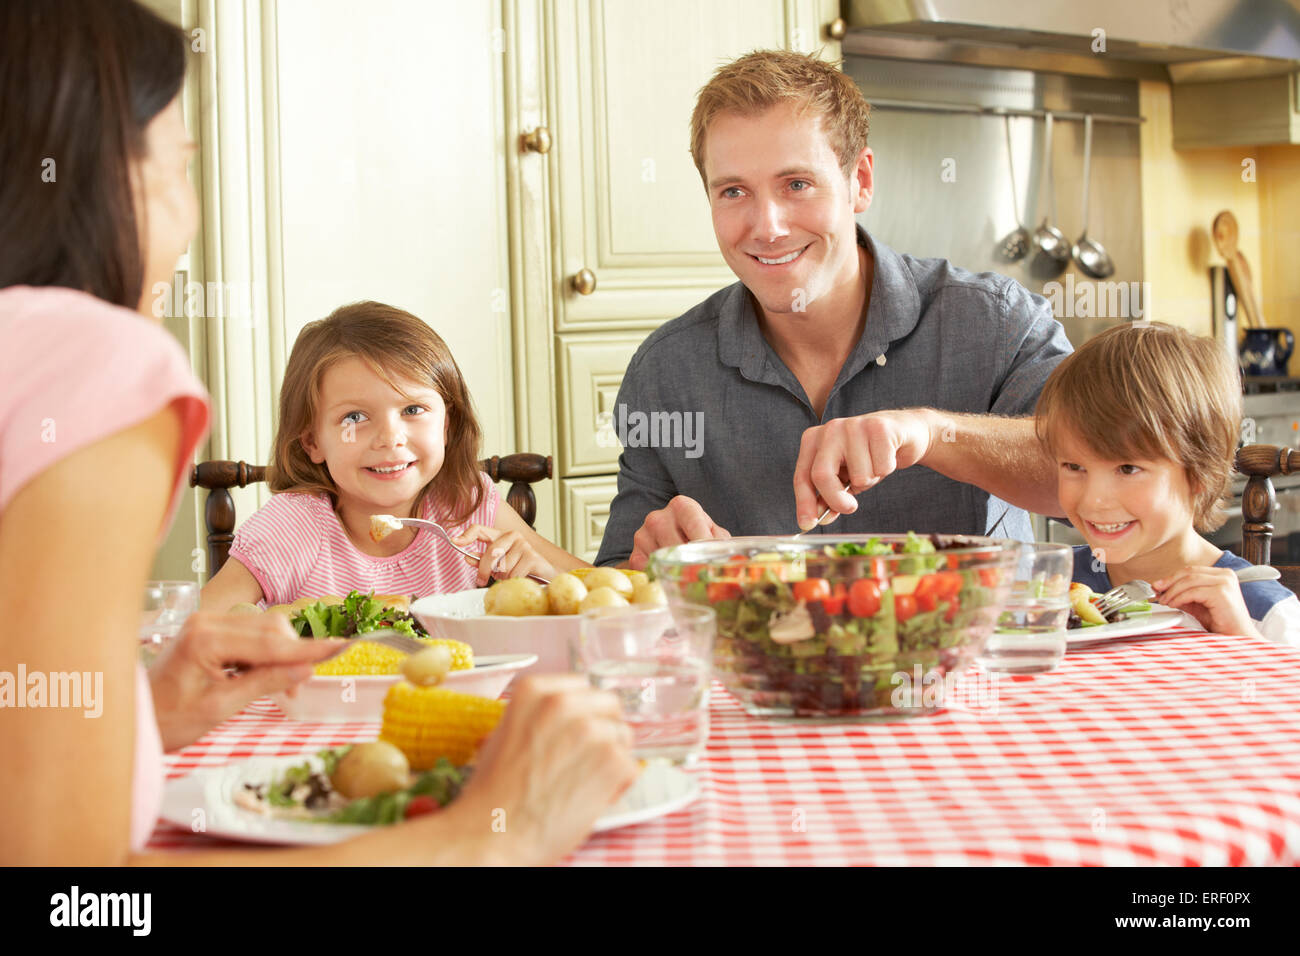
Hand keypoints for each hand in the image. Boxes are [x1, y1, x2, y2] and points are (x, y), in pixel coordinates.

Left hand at [148, 611, 344, 750]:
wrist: (132, 718)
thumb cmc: (168, 720)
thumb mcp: (219, 708)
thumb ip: (264, 684)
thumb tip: (306, 671)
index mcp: (206, 639)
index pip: (271, 642)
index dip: (308, 648)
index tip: (341, 647)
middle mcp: (206, 621)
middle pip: (271, 627)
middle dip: (293, 654)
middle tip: (297, 690)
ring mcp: (206, 623)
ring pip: (264, 628)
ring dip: (280, 654)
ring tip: (281, 686)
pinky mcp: (208, 630)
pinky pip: (250, 633)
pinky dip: (265, 652)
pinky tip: (262, 674)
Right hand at [448, 674, 638, 864]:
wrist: (493, 833)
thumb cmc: (493, 794)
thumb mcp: (502, 736)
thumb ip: (536, 717)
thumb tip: (562, 720)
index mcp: (534, 691)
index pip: (583, 687)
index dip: (583, 713)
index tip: (577, 731)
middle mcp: (564, 703)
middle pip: (609, 706)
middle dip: (602, 731)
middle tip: (585, 759)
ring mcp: (591, 731)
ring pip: (623, 737)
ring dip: (610, 759)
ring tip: (583, 782)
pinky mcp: (611, 762)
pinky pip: (631, 767)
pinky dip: (617, 786)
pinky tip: (592, 797)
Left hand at [452, 524, 558, 585]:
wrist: (547, 575)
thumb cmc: (522, 569)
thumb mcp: (499, 565)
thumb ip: (483, 560)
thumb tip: (467, 556)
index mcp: (501, 536)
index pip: (479, 529)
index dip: (466, 535)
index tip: (455, 542)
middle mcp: (513, 536)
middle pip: (489, 553)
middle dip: (484, 570)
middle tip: (481, 580)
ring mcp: (523, 545)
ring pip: (501, 567)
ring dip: (504, 578)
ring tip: (513, 575)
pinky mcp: (532, 556)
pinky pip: (513, 574)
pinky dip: (514, 581)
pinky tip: (521, 578)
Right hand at [629, 495, 729, 570]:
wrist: (671, 534)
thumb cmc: (697, 533)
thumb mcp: (713, 532)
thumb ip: (721, 542)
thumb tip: (733, 560)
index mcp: (682, 506)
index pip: (695, 527)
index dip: (706, 546)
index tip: (713, 561)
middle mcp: (658, 517)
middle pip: (678, 548)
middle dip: (693, 563)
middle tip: (704, 575)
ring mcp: (643, 535)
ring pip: (663, 561)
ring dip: (677, 572)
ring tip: (689, 577)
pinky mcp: (635, 554)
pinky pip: (649, 571)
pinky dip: (662, 578)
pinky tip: (672, 578)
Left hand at [792, 410, 934, 530]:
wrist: (903, 432)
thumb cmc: (869, 456)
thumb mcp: (845, 478)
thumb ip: (829, 496)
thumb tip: (819, 518)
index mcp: (814, 440)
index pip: (802, 476)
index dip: (804, 504)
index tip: (807, 525)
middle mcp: (830, 429)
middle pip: (822, 475)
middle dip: (836, 500)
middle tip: (850, 507)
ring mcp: (853, 425)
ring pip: (859, 476)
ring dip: (871, 479)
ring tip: (874, 465)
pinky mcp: (879, 427)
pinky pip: (882, 467)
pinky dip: (887, 469)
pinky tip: (888, 455)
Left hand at [1153, 567, 1261, 637]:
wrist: (1238, 637)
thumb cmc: (1220, 622)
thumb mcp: (1196, 604)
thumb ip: (1182, 594)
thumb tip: (1160, 588)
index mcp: (1221, 574)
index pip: (1191, 570)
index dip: (1171, 577)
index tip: (1157, 586)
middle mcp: (1225, 574)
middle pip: (1188, 572)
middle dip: (1168, 582)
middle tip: (1156, 591)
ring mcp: (1225, 582)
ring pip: (1188, 581)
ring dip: (1172, 591)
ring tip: (1164, 601)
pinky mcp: (1221, 592)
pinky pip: (1192, 592)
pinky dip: (1179, 598)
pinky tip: (1173, 605)